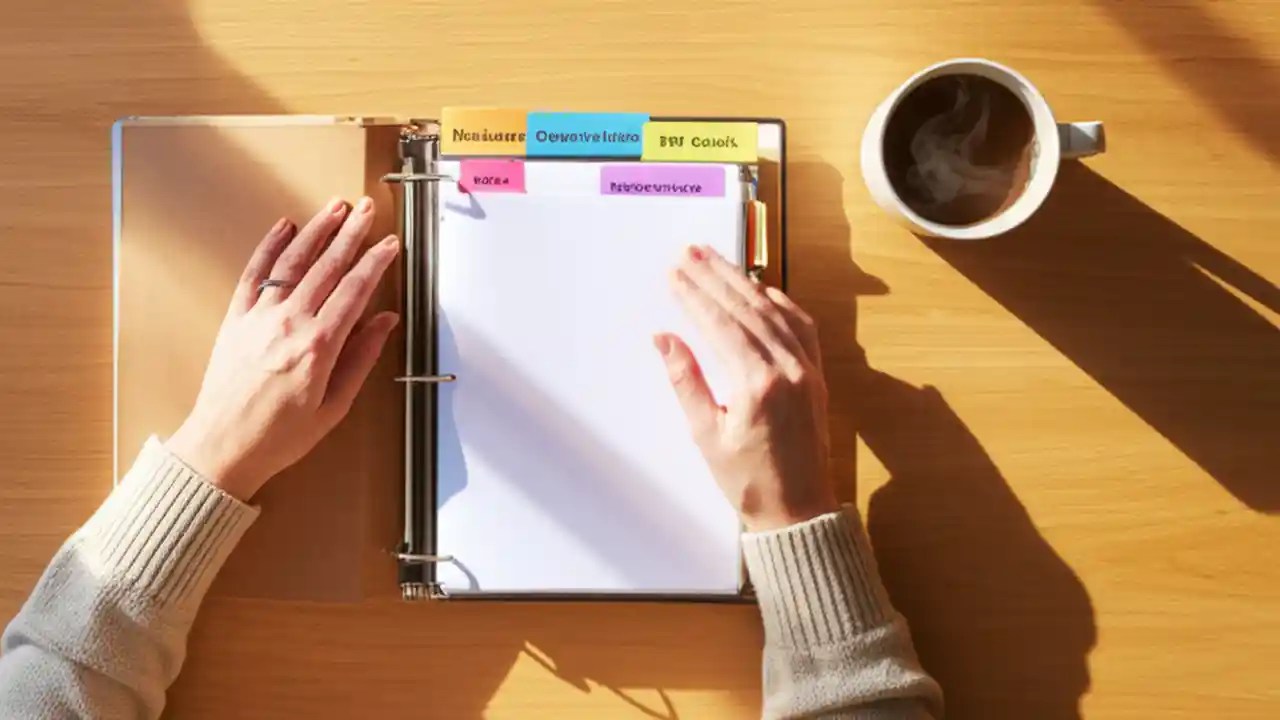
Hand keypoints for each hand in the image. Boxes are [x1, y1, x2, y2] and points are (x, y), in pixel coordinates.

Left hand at [166, 197, 399, 500]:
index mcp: (318, 347)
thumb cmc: (281, 435)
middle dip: (351, 234)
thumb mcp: (334, 405)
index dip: (375, 263)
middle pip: (327, 267)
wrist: (222, 446)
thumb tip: (385, 321)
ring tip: (335, 207)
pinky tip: (285, 227)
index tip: (390, 244)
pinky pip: (254, 273)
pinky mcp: (235, 318)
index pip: (355, 291)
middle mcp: (288, 324)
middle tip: (367, 209)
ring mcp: (258, 317)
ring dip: (316, 231)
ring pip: (292, 261)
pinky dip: (269, 246)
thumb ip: (362, 358)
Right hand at [655, 245, 837, 531]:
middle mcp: (789, 369)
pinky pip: (801, 327)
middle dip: (715, 277)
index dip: (694, 295)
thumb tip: (665, 339)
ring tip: (716, 260)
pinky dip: (781, 304)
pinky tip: (762, 289)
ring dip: (743, 283)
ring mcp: (808, 370)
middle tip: (689, 252)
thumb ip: (686, 381)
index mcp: (759, 384)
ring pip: (774, 312)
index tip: (674, 272)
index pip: (720, 324)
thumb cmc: (749, 482)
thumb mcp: (706, 435)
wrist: (799, 511)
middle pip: (747, 308)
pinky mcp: (817, 376)